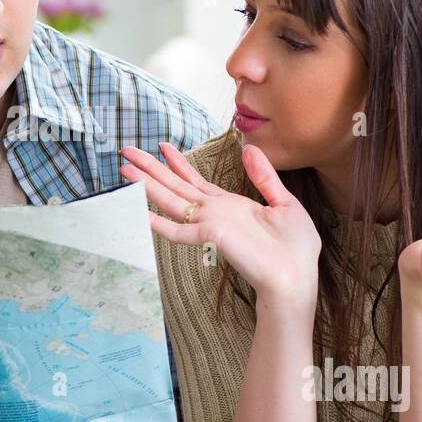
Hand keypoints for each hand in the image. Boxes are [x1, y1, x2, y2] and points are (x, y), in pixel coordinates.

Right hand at [119, 139, 320, 306]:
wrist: (296, 275)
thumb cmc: (294, 248)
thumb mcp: (284, 202)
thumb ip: (264, 177)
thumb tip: (249, 149)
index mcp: (230, 205)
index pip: (196, 181)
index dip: (179, 163)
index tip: (163, 146)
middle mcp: (214, 213)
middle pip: (176, 187)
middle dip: (152, 168)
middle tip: (128, 151)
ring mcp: (209, 225)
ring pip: (171, 201)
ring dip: (147, 185)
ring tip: (125, 169)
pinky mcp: (210, 238)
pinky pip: (177, 229)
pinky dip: (157, 222)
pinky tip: (139, 213)